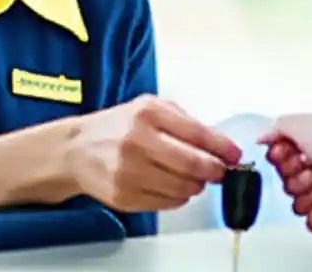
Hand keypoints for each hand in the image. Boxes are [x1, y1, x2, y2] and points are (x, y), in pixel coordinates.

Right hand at [67, 95, 242, 211]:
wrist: (76, 149)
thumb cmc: (118, 126)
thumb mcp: (150, 107)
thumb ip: (185, 122)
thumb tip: (220, 144)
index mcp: (148, 114)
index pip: (198, 134)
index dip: (223, 148)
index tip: (235, 155)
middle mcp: (137, 142)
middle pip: (194, 165)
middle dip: (215, 171)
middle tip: (220, 171)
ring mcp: (129, 172)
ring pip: (183, 188)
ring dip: (198, 185)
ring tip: (194, 178)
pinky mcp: (124, 196)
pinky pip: (167, 203)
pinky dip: (179, 197)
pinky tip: (173, 185)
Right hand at [257, 114, 311, 237]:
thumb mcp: (308, 123)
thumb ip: (279, 127)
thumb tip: (263, 137)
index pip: (282, 157)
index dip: (279, 156)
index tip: (285, 152)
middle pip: (285, 180)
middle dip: (292, 175)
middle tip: (307, 167)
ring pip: (295, 203)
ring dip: (303, 194)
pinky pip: (311, 223)